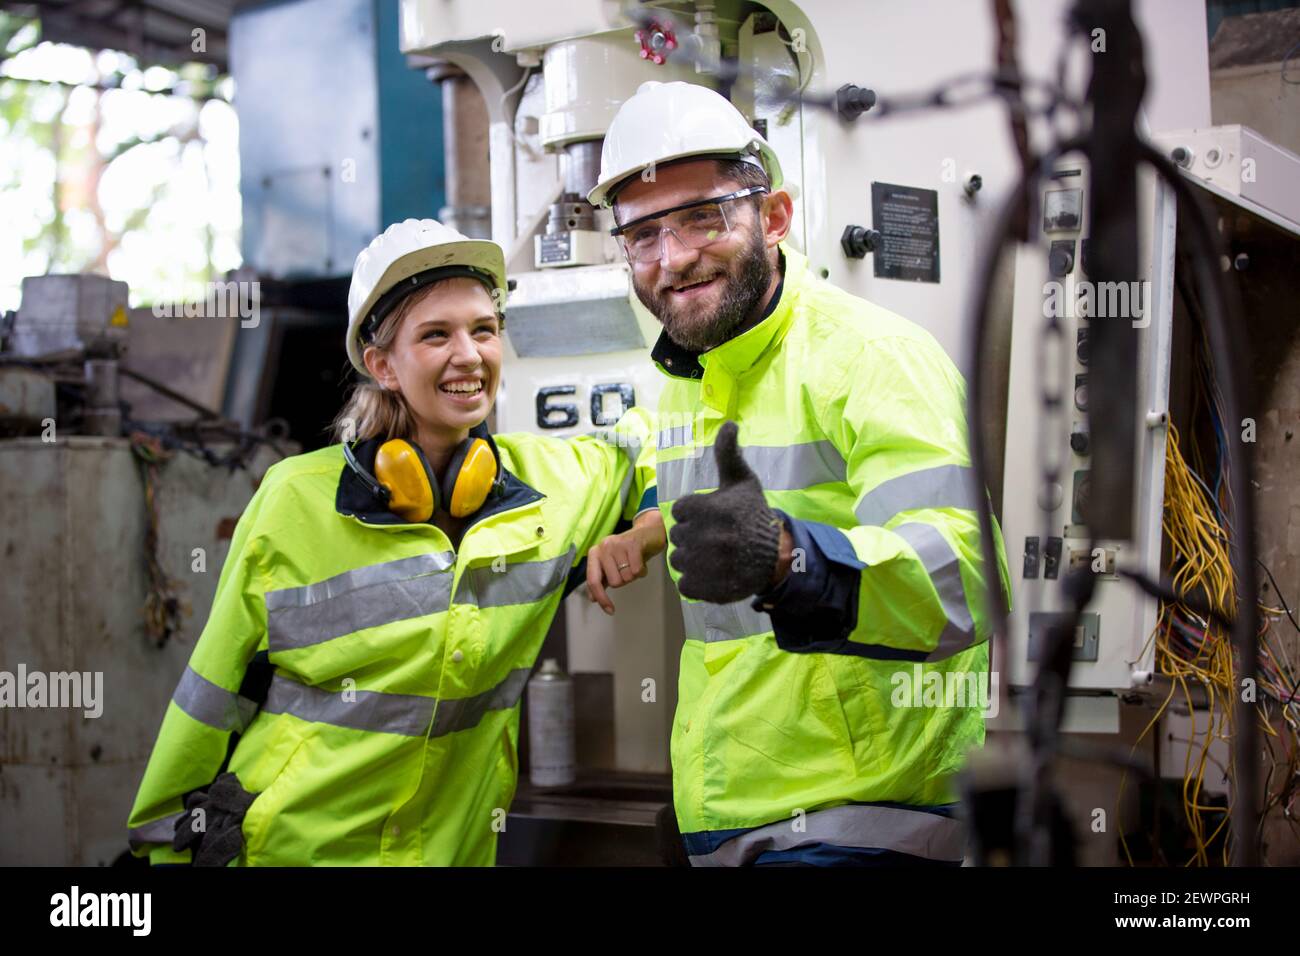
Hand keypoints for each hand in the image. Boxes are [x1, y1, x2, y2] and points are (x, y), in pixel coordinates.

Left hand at [586, 508, 666, 614]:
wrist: (649, 532)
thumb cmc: (630, 551)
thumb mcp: (613, 564)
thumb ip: (602, 579)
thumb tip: (593, 598)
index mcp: (595, 553)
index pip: (593, 581)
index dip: (601, 598)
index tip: (610, 610)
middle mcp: (603, 547)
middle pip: (615, 582)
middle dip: (626, 580)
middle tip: (629, 568)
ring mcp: (617, 544)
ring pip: (627, 577)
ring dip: (635, 574)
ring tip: (636, 563)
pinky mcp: (632, 543)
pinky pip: (637, 570)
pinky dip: (643, 570)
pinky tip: (642, 561)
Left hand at [669, 421, 785, 603]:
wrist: (777, 555)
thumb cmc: (754, 514)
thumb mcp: (742, 481)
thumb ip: (728, 453)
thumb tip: (728, 423)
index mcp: (707, 509)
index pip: (680, 511)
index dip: (695, 514)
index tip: (713, 517)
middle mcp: (705, 537)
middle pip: (678, 536)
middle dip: (694, 535)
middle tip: (717, 537)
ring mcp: (705, 565)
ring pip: (678, 560)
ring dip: (692, 559)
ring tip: (715, 555)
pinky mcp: (706, 589)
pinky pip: (685, 584)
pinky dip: (696, 581)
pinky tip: (713, 572)